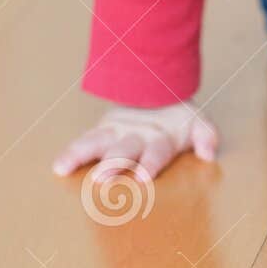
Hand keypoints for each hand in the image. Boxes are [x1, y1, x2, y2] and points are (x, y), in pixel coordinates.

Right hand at [51, 99, 218, 183]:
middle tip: (101, 179)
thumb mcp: (199, 124)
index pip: (156, 151)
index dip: (150, 163)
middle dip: (112, 164)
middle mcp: (134, 135)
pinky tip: (58, 166)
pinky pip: (83, 142)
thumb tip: (209, 154)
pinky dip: (70, 152)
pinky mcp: (100, 133)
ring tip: (63, 167)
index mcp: (160, 137)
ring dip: (80, 154)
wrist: (157, 89)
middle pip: (122, 151)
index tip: (143, 177)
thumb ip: (207, 137)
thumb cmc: (179, 120)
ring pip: (95, 143)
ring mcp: (114, 132)